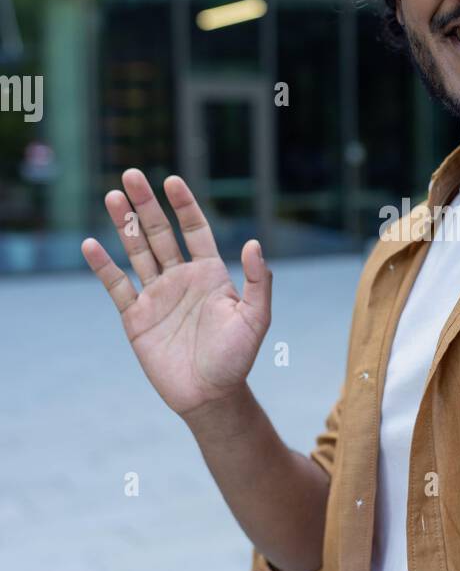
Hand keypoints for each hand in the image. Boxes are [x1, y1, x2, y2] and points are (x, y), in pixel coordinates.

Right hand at [81, 169, 271, 418]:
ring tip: (111, 196)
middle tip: (131, 174)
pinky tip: (90, 245)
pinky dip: (103, 266)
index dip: (184, 205)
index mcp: (209, 274)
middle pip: (160, 232)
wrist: (210, 396)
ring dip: (123, 224)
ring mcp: (156, 295)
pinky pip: (117, 286)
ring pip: (136, 251)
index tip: (172, 180)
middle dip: (146, 204)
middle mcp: (180, 278)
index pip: (194, 229)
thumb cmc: (237, 358)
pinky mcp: (135, 317)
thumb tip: (254, 243)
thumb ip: (258, 281)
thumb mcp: (255, 319)